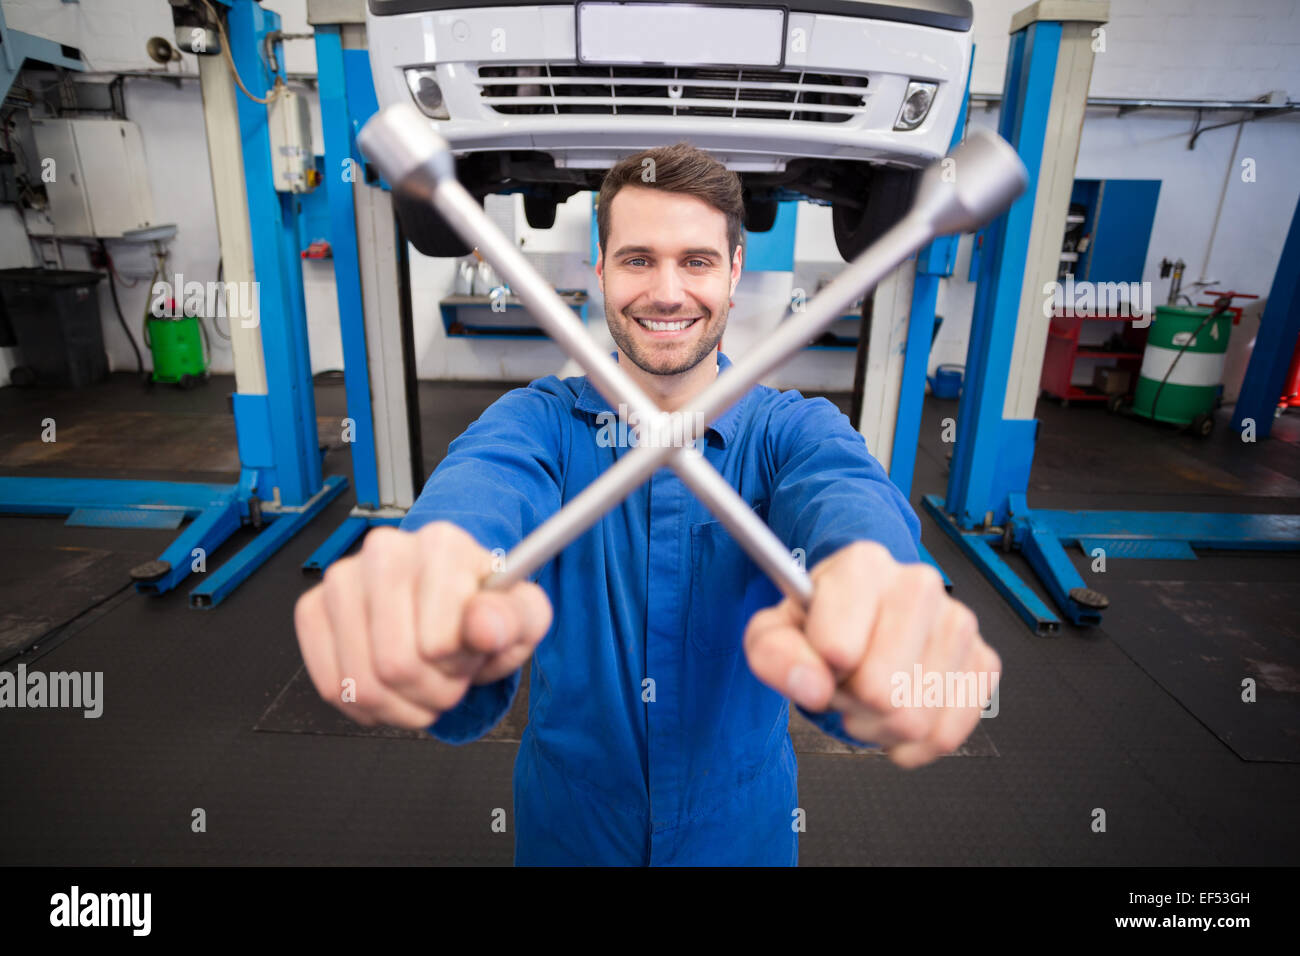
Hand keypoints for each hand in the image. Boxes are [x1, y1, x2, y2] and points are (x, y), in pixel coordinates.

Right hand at [294, 521, 551, 729]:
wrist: (452, 606)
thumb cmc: (485, 611)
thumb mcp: (522, 616)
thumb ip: (514, 619)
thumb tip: (484, 627)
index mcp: (441, 543)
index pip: (440, 643)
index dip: (461, 666)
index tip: (473, 652)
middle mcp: (384, 550)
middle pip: (396, 666)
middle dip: (432, 691)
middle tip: (449, 675)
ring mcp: (341, 578)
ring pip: (360, 683)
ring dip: (401, 704)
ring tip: (424, 681)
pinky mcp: (313, 608)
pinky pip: (330, 685)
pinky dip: (366, 707)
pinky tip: (391, 689)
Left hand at [743, 541, 999, 767]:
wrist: (863, 616)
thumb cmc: (820, 623)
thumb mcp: (774, 632)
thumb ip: (773, 653)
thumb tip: (814, 686)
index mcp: (864, 566)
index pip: (838, 651)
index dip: (819, 670)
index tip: (821, 657)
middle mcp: (920, 585)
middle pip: (881, 693)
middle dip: (851, 704)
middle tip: (844, 682)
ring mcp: (959, 623)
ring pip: (915, 720)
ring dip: (880, 726)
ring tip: (868, 694)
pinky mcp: (983, 660)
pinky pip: (947, 733)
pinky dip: (914, 743)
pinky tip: (898, 714)